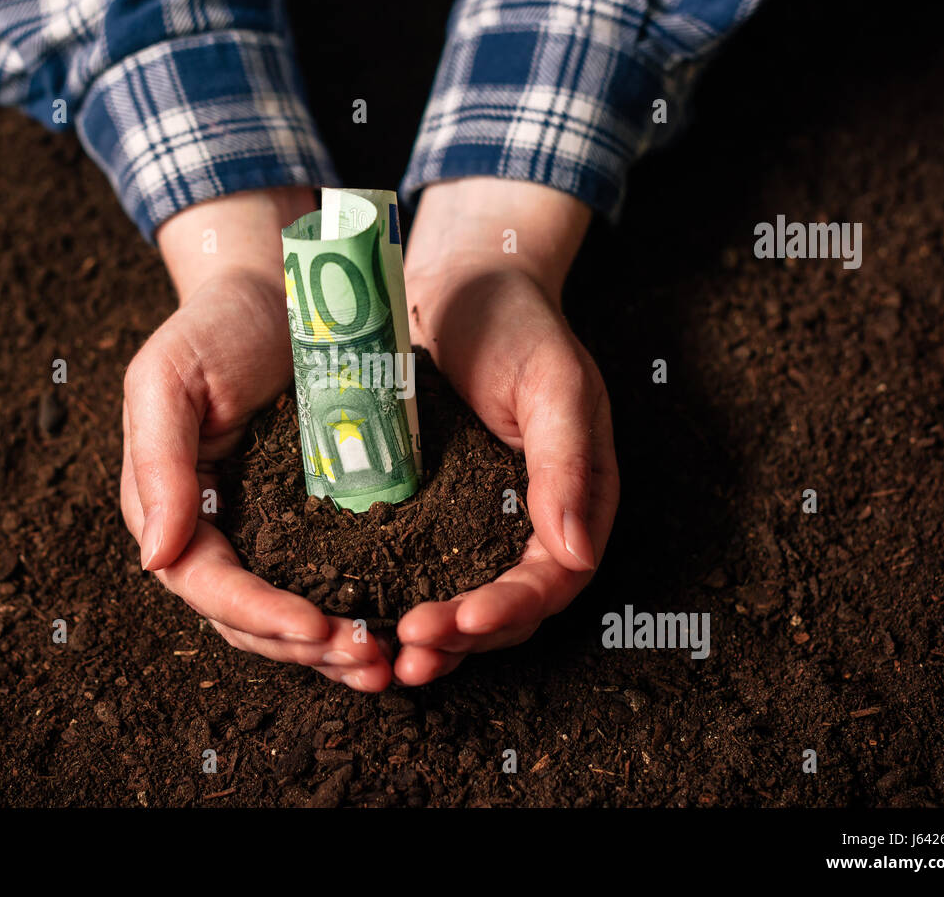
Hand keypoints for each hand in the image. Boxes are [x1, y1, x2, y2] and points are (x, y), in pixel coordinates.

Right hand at [120, 188, 391, 690]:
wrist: (280, 286)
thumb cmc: (213, 326)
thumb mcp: (168, 379)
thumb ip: (158, 464)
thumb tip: (156, 559)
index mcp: (171, 508)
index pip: (209, 586)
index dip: (260, 616)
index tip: (318, 629)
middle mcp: (216, 531)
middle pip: (252, 619)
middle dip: (307, 647)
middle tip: (369, 660)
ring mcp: (267, 530)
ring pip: (294, 614)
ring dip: (336, 649)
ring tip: (388, 665)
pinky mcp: (316, 519)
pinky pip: (334, 579)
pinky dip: (360, 609)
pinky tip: (398, 629)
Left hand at [393, 178, 618, 684]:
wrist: (457, 283)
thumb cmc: (515, 323)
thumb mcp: (554, 382)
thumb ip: (570, 464)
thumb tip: (578, 555)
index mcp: (574, 499)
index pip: (552, 580)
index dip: (508, 609)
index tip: (457, 620)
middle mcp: (532, 522)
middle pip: (509, 609)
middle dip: (463, 639)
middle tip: (408, 651)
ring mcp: (481, 522)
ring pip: (466, 604)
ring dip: (434, 640)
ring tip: (386, 660)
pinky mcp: (435, 514)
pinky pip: (423, 572)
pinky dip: (400, 601)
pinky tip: (364, 619)